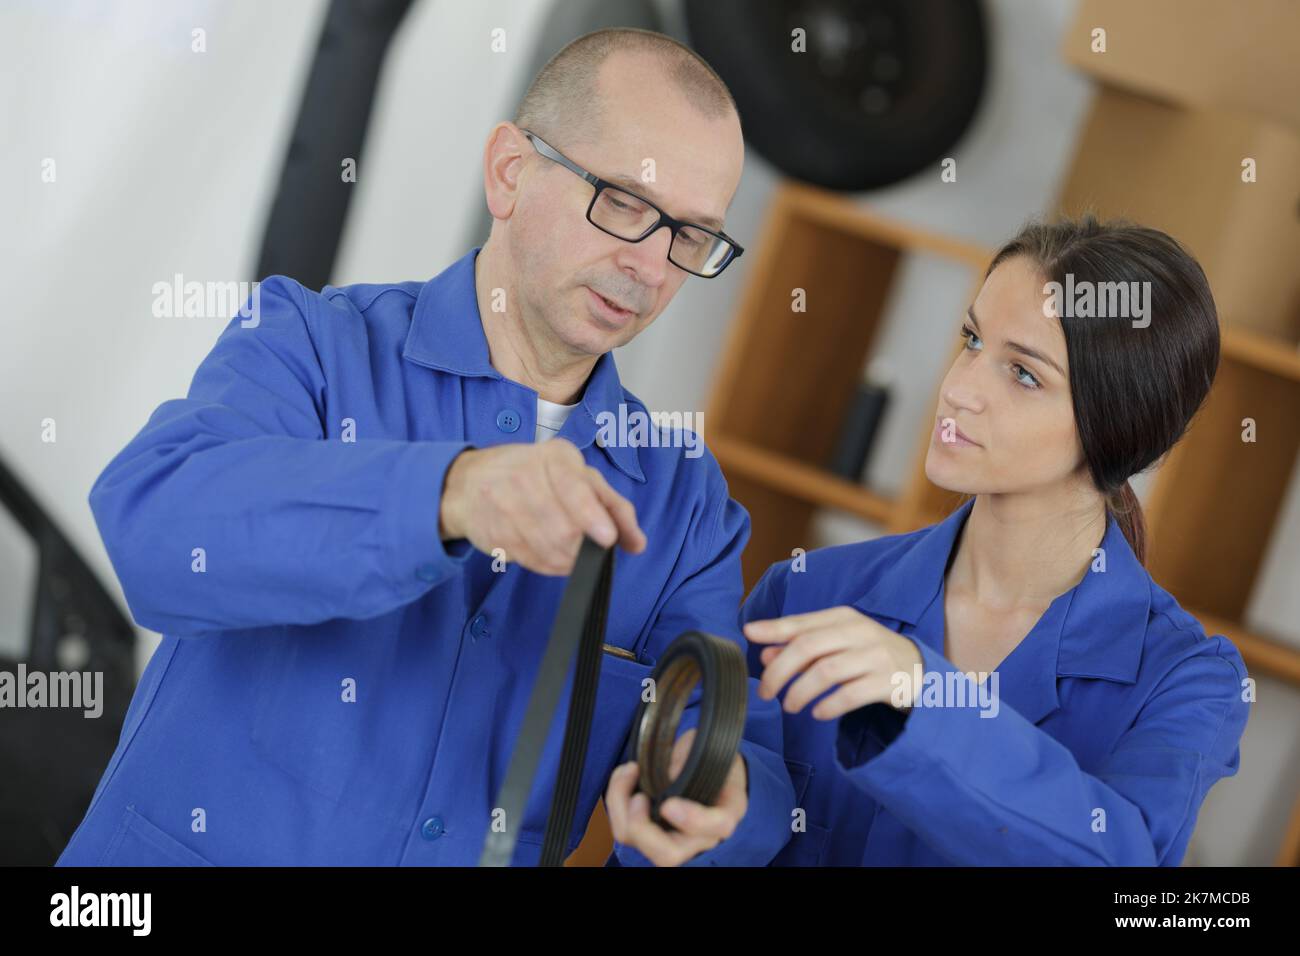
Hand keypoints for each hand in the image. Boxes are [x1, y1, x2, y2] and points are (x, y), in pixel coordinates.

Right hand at [438, 439, 645, 573]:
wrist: (468, 481)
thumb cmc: (535, 476)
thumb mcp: (577, 477)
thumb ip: (612, 507)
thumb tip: (637, 544)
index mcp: (555, 456)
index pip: (574, 487)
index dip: (592, 516)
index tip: (607, 539)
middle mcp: (525, 474)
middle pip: (563, 527)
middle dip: (582, 548)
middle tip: (587, 551)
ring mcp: (503, 504)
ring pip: (546, 548)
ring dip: (565, 561)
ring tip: (568, 555)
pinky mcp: (491, 531)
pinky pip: (528, 559)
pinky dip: (544, 564)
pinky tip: (545, 553)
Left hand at [604, 728, 747, 865]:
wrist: (706, 763)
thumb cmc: (710, 757)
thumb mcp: (708, 748)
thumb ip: (691, 759)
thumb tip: (671, 774)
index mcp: (725, 811)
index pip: (718, 826)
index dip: (693, 819)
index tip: (669, 804)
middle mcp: (700, 835)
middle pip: (669, 854)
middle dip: (643, 828)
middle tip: (638, 797)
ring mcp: (672, 837)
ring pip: (639, 843)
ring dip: (622, 807)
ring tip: (628, 772)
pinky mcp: (649, 831)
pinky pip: (625, 828)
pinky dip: (617, 799)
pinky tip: (626, 774)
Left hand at [744, 606, 923, 719]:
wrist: (922, 672)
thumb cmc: (870, 655)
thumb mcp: (838, 643)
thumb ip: (803, 645)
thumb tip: (764, 653)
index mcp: (844, 618)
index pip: (802, 624)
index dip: (774, 629)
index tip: (748, 633)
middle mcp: (859, 633)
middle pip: (808, 647)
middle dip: (780, 670)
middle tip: (766, 692)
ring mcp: (875, 657)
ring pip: (826, 671)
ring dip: (800, 691)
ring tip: (789, 706)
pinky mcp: (888, 682)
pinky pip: (850, 694)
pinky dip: (829, 705)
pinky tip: (818, 714)